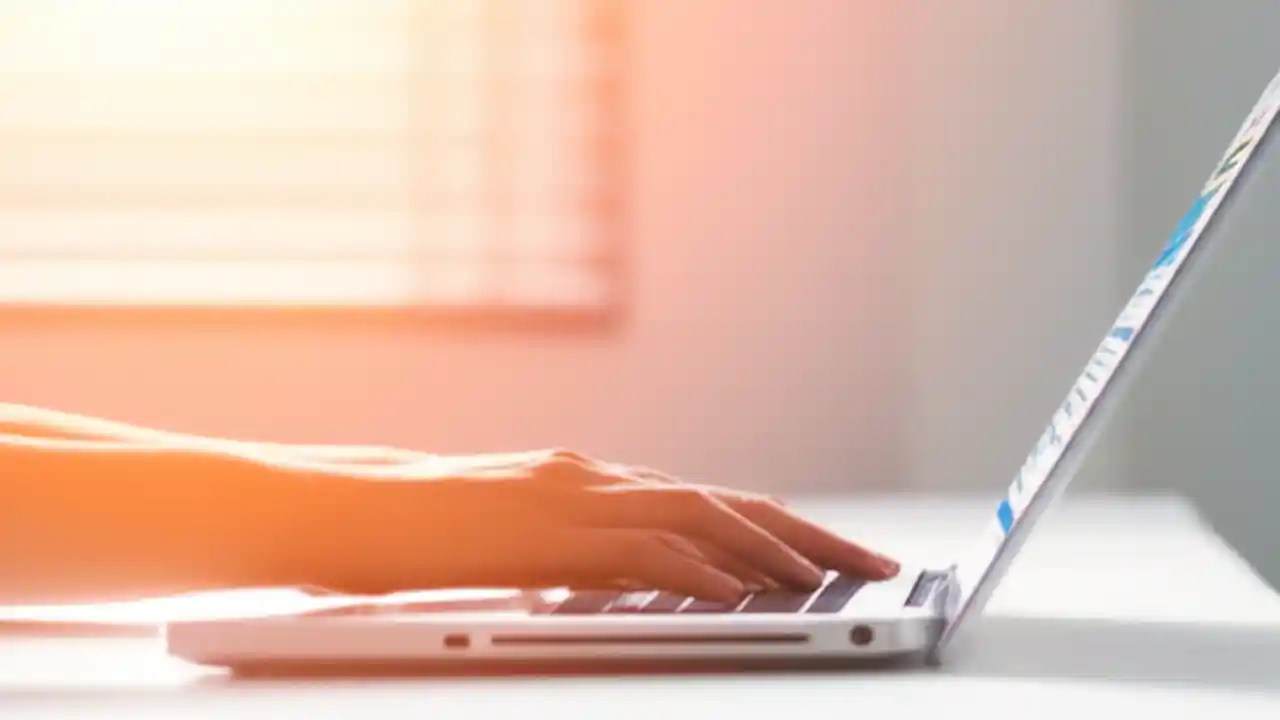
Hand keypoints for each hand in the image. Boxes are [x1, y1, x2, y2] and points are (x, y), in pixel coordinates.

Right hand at [315, 449, 900, 602]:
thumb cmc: (416, 530)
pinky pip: (643, 551)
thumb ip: (570, 546)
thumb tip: (627, 576)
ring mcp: (572, 499)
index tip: (830, 553)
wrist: (339, 508)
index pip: (704, 503)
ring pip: (702, 517)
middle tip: (876, 561)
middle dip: (808, 534)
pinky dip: (704, 570)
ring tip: (839, 576)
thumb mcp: (509, 536)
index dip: (776, 528)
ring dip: (777, 548)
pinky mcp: (547, 532)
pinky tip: (746, 591)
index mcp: (589, 481)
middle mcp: (594, 479)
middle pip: (727, 502)